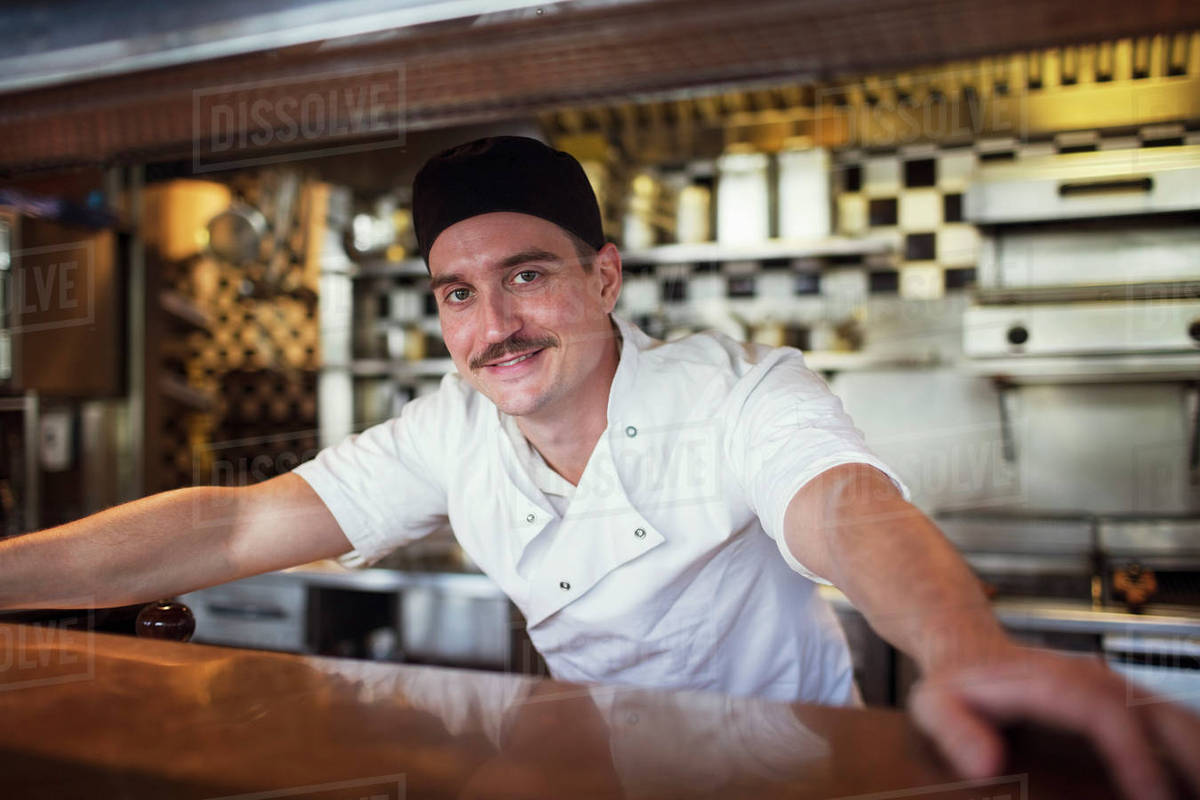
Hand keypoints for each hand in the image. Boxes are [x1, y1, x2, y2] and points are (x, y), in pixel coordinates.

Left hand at [908, 645, 1199, 799]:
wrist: (966, 650)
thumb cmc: (951, 682)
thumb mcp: (932, 703)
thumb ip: (953, 729)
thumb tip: (986, 764)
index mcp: (1051, 681)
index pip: (1108, 715)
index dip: (1135, 758)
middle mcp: (1092, 680)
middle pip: (1160, 713)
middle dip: (1188, 758)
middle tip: (1192, 799)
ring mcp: (1111, 690)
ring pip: (1173, 720)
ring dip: (1193, 756)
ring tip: (1194, 794)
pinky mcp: (1119, 705)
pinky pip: (1166, 728)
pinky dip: (1185, 755)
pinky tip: (1185, 785)